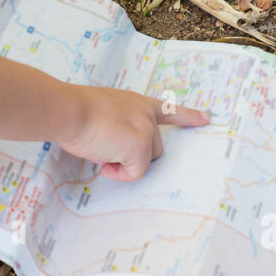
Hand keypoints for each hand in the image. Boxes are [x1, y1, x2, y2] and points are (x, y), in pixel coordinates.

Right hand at [58, 86, 209, 181]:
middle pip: (154, 147)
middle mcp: (145, 114)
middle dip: (133, 155)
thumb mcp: (102, 112)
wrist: (69, 110)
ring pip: (145, 160)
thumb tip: (114, 152)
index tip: (206, 118)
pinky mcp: (140, 146)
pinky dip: (118, 173)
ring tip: (100, 151)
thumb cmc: (75, 111)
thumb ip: (117, 126)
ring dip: (124, 163)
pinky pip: (134, 172)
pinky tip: (102, 162)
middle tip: (106, 152)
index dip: (188, 116)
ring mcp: (145, 129)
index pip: (168, 109)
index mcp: (136, 102)